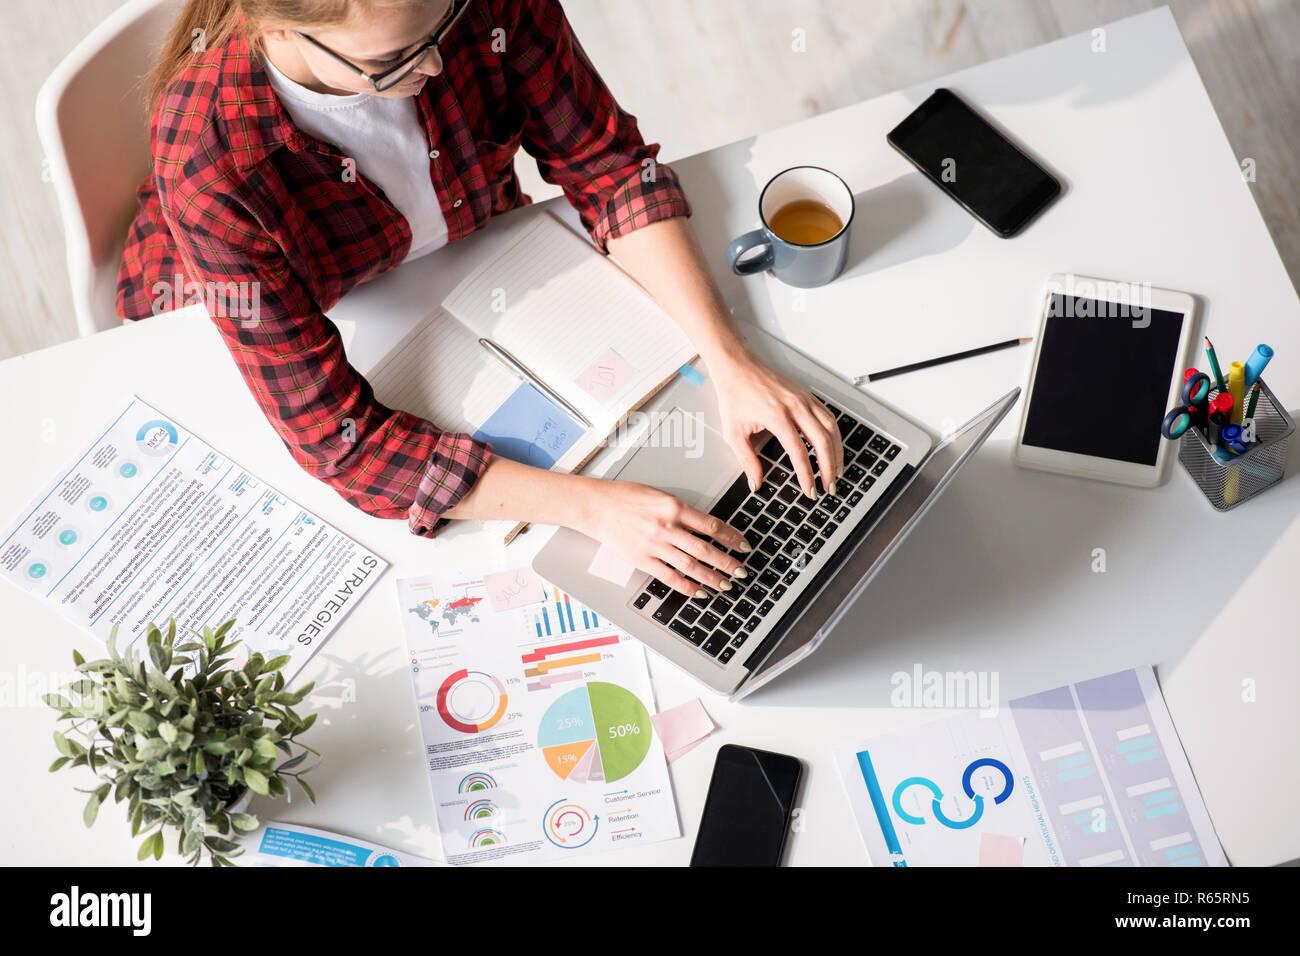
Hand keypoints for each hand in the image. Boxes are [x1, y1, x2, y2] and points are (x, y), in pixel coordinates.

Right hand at [576, 479, 751, 596]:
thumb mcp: (660, 496)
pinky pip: (670, 577)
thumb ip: (682, 511)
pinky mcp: (643, 560)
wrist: (597, 507)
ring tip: (726, 584)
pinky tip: (699, 591)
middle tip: (741, 571)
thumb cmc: (625, 497)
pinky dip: (687, 587)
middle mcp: (667, 527)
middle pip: (706, 549)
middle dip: (728, 562)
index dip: (732, 538)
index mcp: (674, 507)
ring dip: (712, 577)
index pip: (712, 525)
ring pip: (691, 566)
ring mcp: (655, 546)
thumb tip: (706, 527)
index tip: (743, 545)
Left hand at [711, 355, 843, 497]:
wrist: (738, 366)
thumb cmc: (735, 394)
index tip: (810, 489)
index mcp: (776, 415)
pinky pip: (829, 416)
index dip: (807, 474)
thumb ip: (746, 460)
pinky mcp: (808, 395)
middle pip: (822, 441)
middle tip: (829, 486)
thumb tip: (755, 482)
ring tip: (837, 471)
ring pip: (831, 428)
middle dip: (829, 468)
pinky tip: (834, 448)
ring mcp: (804, 399)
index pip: (799, 451)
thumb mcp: (733, 432)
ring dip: (837, 452)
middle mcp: (795, 406)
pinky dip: (835, 435)